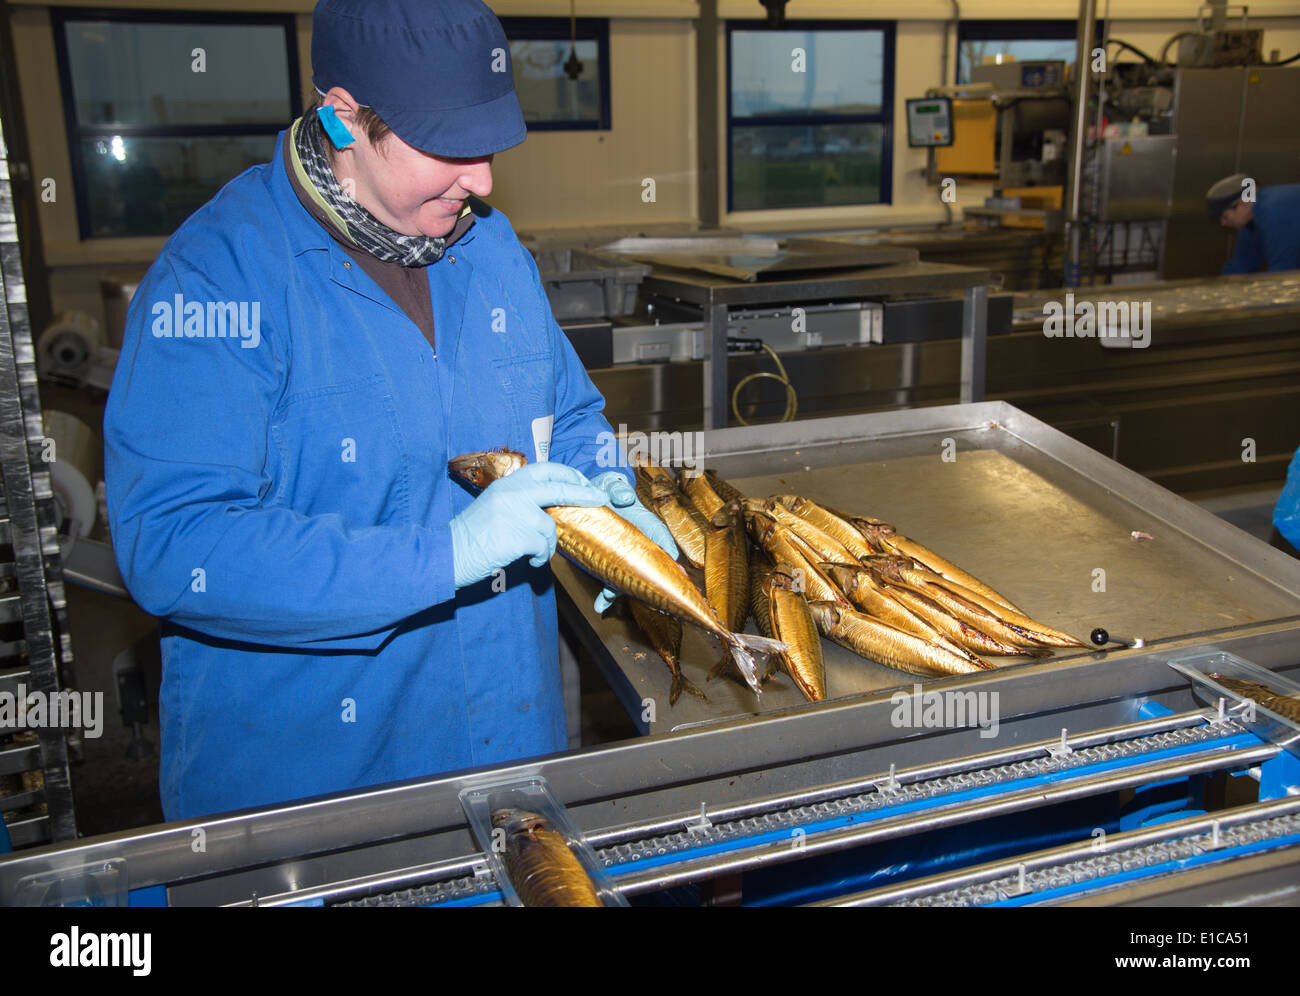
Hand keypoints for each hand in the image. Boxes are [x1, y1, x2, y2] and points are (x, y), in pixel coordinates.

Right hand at [451, 461, 608, 587]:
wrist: (448, 554)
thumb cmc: (472, 536)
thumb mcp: (494, 506)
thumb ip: (519, 501)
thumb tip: (550, 508)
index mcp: (507, 483)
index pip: (544, 468)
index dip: (567, 474)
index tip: (582, 482)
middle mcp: (512, 492)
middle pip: (558, 487)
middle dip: (583, 492)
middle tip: (600, 498)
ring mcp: (515, 512)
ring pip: (550, 526)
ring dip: (547, 544)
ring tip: (533, 554)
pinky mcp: (518, 535)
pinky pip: (542, 548)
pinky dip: (539, 558)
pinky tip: (527, 562)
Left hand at [589, 472, 678, 612]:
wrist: (593, 494)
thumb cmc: (610, 489)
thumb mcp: (614, 485)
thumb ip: (619, 489)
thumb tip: (624, 497)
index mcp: (645, 523)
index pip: (660, 538)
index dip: (669, 555)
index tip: (677, 570)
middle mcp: (637, 542)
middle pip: (648, 566)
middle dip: (651, 583)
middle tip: (657, 598)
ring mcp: (623, 554)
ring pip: (628, 577)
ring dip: (620, 590)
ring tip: (611, 599)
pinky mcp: (608, 560)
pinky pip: (610, 579)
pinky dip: (606, 594)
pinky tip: (602, 605)